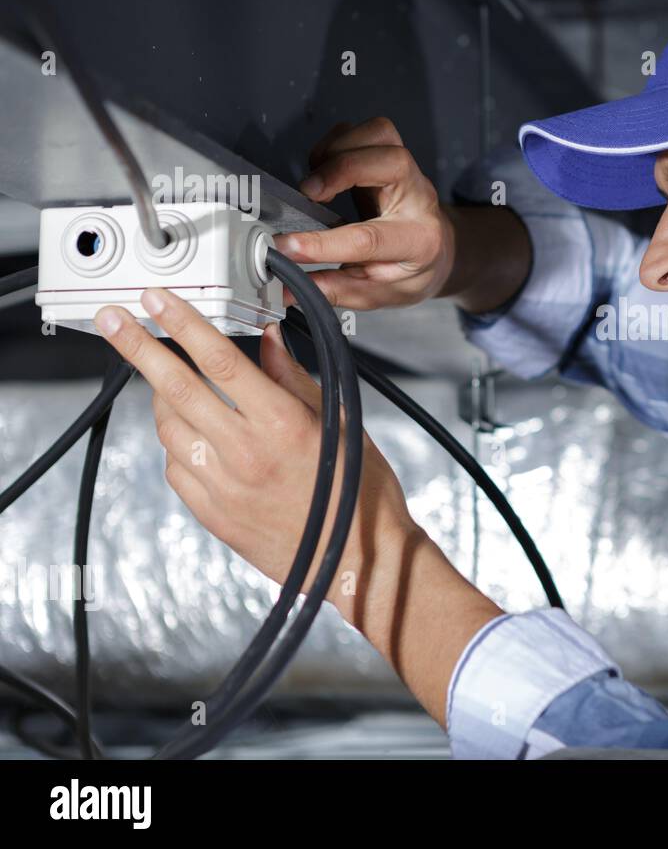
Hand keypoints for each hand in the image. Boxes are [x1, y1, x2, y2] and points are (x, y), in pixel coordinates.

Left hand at [93, 288, 505, 725]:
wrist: (356, 561)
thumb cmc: (359, 493)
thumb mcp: (340, 423)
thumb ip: (295, 378)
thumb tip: (268, 340)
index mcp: (283, 425)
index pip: (221, 362)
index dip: (185, 326)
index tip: (159, 301)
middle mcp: (245, 454)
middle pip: (176, 389)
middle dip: (139, 348)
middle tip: (113, 321)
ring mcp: (223, 487)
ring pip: (169, 429)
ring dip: (158, 396)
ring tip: (162, 377)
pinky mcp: (213, 514)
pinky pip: (176, 468)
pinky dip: (175, 443)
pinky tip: (187, 432)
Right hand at [277, 116, 455, 309]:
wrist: (438, 252)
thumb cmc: (409, 272)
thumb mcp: (377, 293)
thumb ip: (333, 290)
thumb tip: (288, 290)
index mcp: (417, 242)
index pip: (369, 239)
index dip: (324, 243)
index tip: (287, 247)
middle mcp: (418, 200)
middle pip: (392, 161)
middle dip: (342, 169)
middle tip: (308, 194)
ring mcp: (408, 172)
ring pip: (381, 133)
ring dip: (338, 149)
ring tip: (315, 181)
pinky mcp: (392, 155)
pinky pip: (365, 130)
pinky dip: (336, 142)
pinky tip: (324, 168)